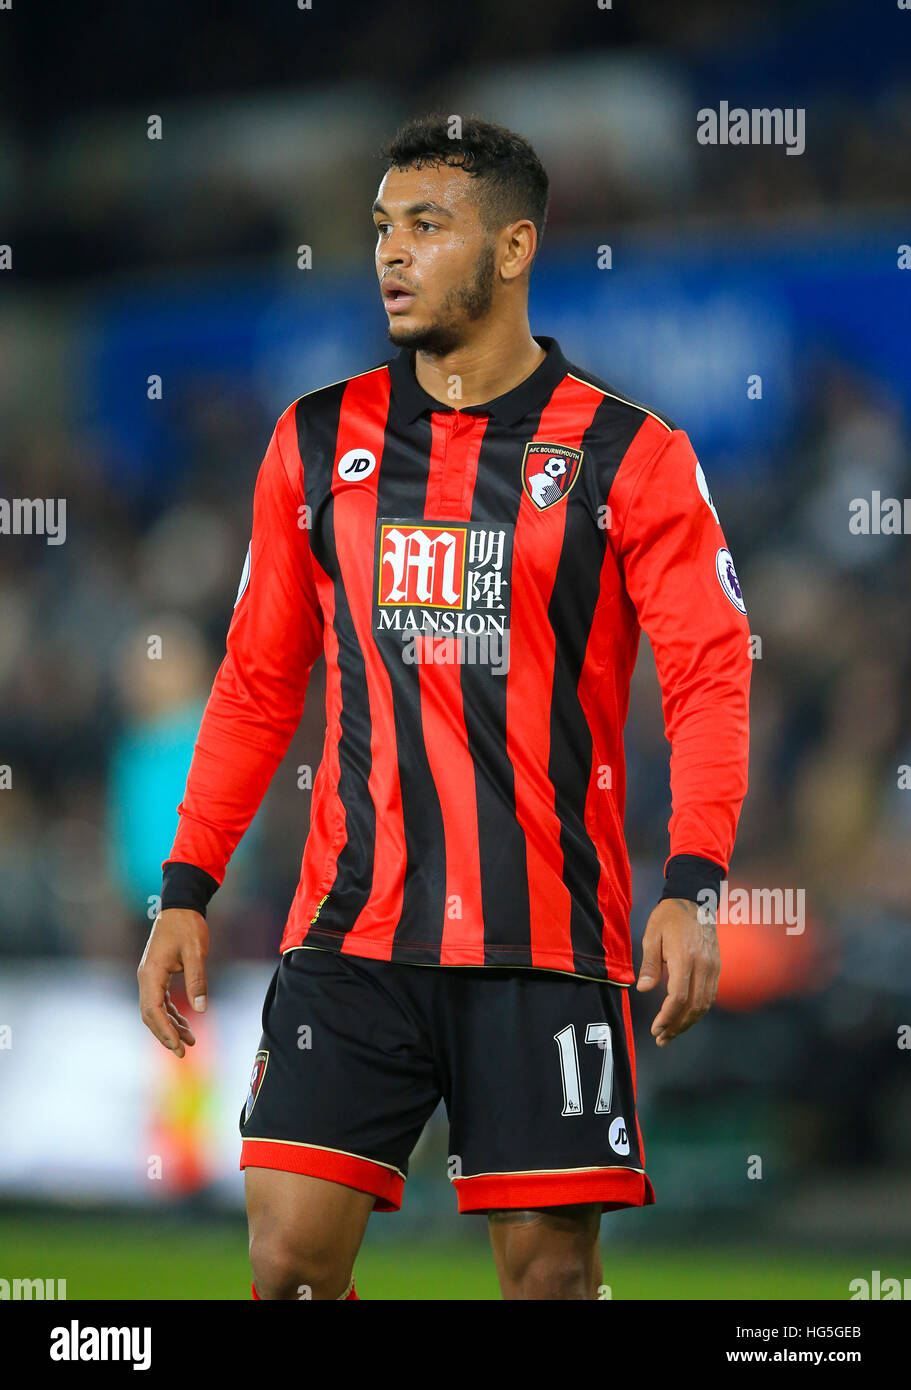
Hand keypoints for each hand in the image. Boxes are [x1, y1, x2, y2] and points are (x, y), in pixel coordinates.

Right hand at [137, 908, 209, 1057]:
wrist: (181, 906)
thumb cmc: (188, 926)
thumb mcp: (196, 952)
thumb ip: (197, 980)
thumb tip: (201, 1009)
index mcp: (151, 974)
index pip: (153, 1011)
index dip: (165, 1031)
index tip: (179, 1046)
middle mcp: (146, 978)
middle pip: (150, 1015)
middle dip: (166, 1035)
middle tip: (184, 1052)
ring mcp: (150, 977)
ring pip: (155, 1010)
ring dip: (170, 1026)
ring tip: (190, 1040)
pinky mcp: (157, 975)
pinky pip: (161, 1001)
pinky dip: (172, 1014)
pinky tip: (185, 1023)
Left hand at [635, 898, 719, 1046]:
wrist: (693, 899)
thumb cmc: (668, 917)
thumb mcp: (651, 936)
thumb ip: (649, 964)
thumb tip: (644, 990)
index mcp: (685, 958)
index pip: (679, 998)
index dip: (667, 1017)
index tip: (656, 1029)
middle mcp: (703, 965)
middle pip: (694, 1006)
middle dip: (677, 1026)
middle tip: (661, 1038)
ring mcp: (713, 967)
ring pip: (705, 1004)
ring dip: (688, 1022)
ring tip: (671, 1033)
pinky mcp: (717, 966)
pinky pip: (710, 995)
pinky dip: (698, 1010)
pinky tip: (685, 1017)